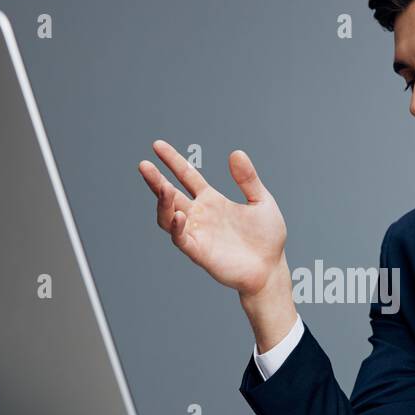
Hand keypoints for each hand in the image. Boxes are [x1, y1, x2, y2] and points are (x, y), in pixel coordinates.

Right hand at [138, 140, 287, 295]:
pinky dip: (176, 227)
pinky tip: (179, 215)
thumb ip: (247, 179)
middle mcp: (200, 215)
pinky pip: (180, 238)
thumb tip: (236, 152)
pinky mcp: (199, 252)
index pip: (187, 176)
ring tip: (162, 187)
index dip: (172, 161)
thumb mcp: (261, 201)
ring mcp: (197, 233)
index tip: (157, 145)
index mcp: (212, 200)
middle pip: (170, 195)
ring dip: (163, 203)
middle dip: (156, 180)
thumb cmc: (267, 238)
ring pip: (168, 216)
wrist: (271, 269)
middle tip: (143, 165)